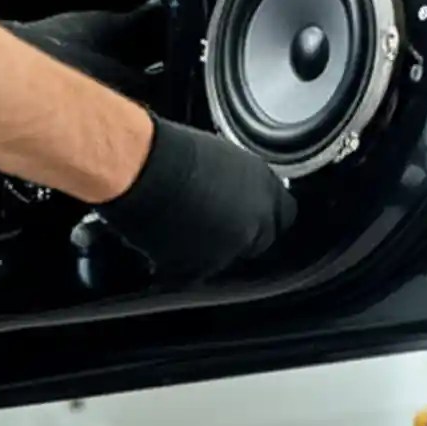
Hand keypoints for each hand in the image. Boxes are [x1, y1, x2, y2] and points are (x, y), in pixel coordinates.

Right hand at [81, 113, 297, 282]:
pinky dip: (176, 265)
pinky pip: (191, 275)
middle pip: (258, 242)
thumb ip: (239, 183)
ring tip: (178, 229)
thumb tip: (235, 194)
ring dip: (206, 251)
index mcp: (266, 188)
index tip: (251, 217)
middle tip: (210, 225)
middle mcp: (255, 222)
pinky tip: (159, 244)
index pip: (284, 215)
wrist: (142, 169)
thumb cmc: (171, 151)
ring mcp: (228, 249)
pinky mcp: (197, 269)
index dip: (265, 217)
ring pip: (223, 260)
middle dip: (237, 237)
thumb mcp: (221, 158)